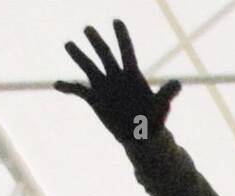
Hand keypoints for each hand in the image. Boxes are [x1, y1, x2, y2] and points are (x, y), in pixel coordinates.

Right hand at [54, 19, 180, 143]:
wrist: (141, 136)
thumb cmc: (154, 120)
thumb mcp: (160, 108)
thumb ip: (167, 94)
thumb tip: (178, 84)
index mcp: (132, 75)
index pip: (127, 51)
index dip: (122, 37)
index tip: (116, 20)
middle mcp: (116, 76)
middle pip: (105, 54)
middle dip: (96, 42)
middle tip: (88, 28)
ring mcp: (104, 85)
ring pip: (89, 67)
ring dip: (79, 56)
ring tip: (68, 44)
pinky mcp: (95, 98)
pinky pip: (79, 90)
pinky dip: (68, 88)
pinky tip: (57, 85)